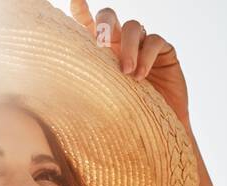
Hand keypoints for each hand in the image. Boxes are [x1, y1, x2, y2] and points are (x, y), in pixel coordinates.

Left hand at [69, 1, 188, 128]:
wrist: (156, 132)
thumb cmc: (125, 119)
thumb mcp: (101, 100)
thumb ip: (87, 84)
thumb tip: (61, 81)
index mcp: (102, 53)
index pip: (88, 26)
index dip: (81, 11)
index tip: (75, 1)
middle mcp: (121, 44)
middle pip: (109, 18)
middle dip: (104, 24)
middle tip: (101, 42)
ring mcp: (143, 45)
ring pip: (133, 27)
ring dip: (128, 47)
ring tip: (126, 72)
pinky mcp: (165, 51)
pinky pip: (155, 41)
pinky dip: (146, 56)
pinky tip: (141, 75)